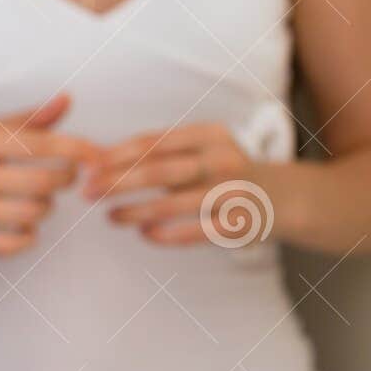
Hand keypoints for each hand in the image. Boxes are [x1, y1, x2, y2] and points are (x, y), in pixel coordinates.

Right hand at [0, 95, 98, 255]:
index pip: (40, 143)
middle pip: (41, 183)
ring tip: (41, 201)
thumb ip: (28, 120)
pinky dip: (27, 238)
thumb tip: (68, 99)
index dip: (78, 150)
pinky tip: (27, 228)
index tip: (99, 157)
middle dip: (66, 180)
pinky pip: (8, 244)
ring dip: (46, 208)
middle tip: (67, 178)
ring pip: (29, 214)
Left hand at [86, 122, 257, 245]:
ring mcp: (232, 194)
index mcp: (210, 135)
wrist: (283, 198)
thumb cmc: (227, 172)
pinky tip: (144, 234)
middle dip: (118, 182)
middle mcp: (222, 161)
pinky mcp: (237, 226)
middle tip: (87, 191)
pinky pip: (193, 233)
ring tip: (110, 217)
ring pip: (172, 204)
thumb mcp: (203, 149)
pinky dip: (164, 234)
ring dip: (135, 211)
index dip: (117, 155)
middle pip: (159, 171)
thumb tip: (101, 157)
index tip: (88, 166)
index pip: (154, 143)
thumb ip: (161, 152)